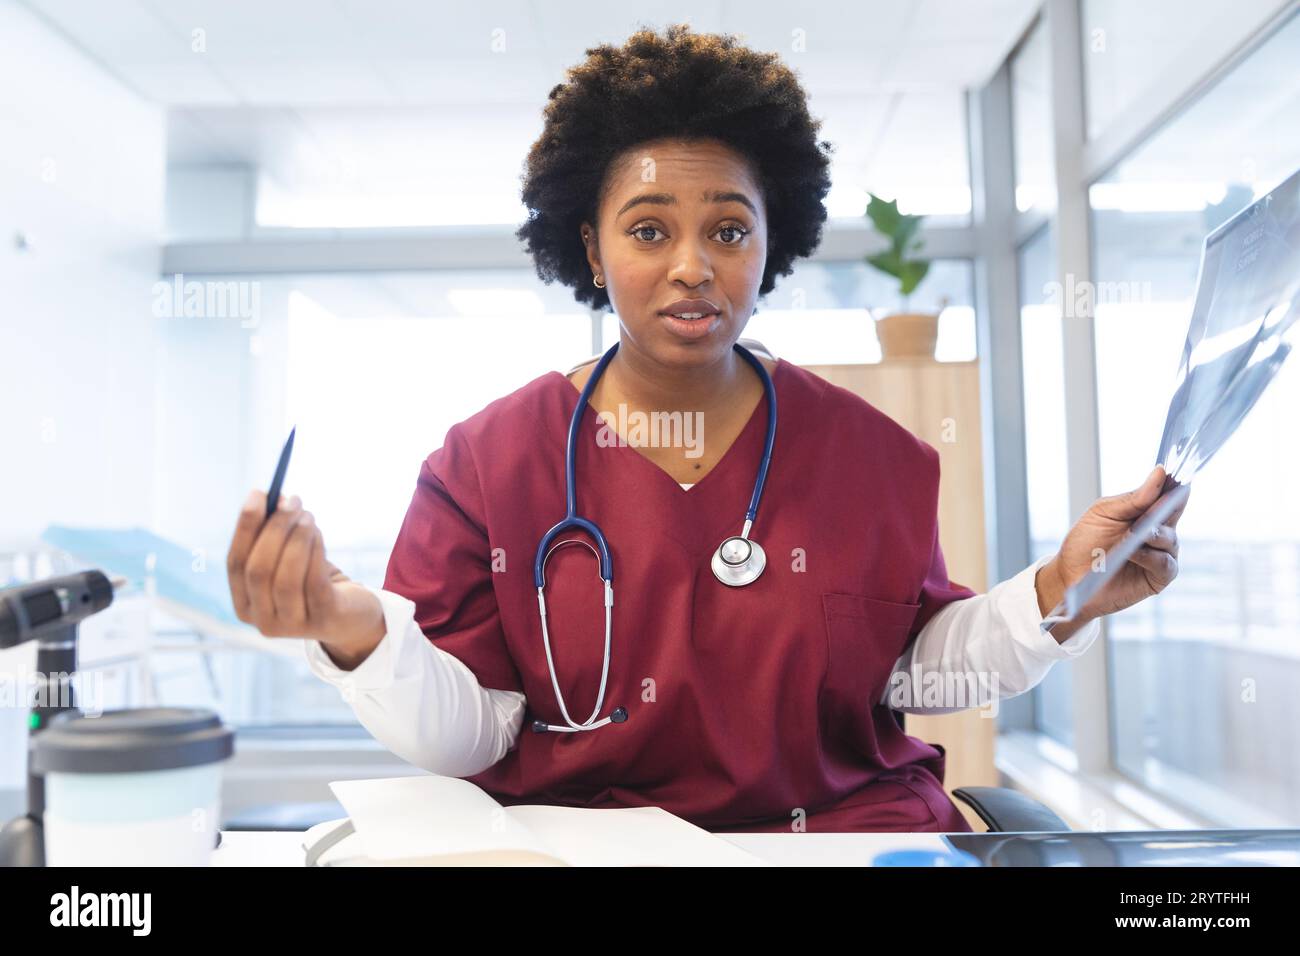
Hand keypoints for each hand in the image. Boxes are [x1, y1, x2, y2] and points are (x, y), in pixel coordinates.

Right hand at [226, 490, 383, 660]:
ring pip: (285, 576)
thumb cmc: (314, 580)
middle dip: (274, 529)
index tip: (258, 494)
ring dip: (296, 538)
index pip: (235, 564)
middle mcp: (263, 621)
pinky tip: (318, 533)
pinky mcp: (322, 620)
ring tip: (308, 516)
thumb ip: (274, 535)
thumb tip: (274, 498)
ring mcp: (291, 626)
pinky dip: (314, 550)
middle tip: (291, 500)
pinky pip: (313, 581)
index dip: (245, 527)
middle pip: (258, 570)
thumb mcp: (289, 559)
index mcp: (245, 605)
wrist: (352, 616)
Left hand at [1036, 465, 1187, 639]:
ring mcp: (1160, 555)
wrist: (1069, 576)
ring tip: (1135, 533)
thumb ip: (1132, 498)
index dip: (1174, 484)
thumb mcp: (1104, 513)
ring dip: (1153, 534)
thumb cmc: (1085, 542)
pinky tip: (1134, 551)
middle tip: (1159, 502)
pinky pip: (1165, 564)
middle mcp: (1159, 532)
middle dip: (1166, 506)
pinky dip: (1151, 557)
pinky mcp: (1158, 577)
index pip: (1168, 494)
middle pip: (1173, 514)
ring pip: (1170, 539)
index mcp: (1146, 512)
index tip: (1174, 473)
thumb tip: (1160, 473)